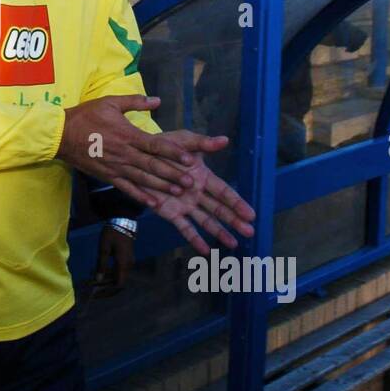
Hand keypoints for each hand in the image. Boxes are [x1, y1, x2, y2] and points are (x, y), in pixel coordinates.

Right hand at [60, 95, 218, 199]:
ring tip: (179, 193)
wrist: (60, 135)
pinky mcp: (107, 176)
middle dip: (174, 175)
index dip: (174, 153)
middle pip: (153, 166)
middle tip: (192, 183)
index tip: (189, 159)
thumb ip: (135, 101)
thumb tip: (158, 100)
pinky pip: (127, 188)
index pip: (156, 145)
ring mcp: (116, 167)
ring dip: (162, 187)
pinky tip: (153, 204)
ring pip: (143, 179)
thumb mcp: (110, 102)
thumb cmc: (86, 116)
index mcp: (128, 135)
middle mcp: (125, 154)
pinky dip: (140, 196)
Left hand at [96, 224, 133, 286]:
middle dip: (106, 286)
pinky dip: (110, 273)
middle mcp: (128, 265)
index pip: (119, 284)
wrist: (123, 221)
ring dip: (108, 279)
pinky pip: (120, 269)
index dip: (109, 291)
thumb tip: (98, 279)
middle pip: (119, 281)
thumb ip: (102, 265)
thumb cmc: (112, 234)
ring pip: (119, 275)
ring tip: (94, 280)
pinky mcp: (127, 257)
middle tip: (93, 287)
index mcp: (123, 264)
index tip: (98, 293)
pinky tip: (100, 271)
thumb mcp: (104, 249)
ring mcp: (129, 261)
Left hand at [135, 153, 255, 255]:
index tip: (250, 214)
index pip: (224, 192)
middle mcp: (197, 193)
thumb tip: (225, 139)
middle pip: (218, 209)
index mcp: (203, 177)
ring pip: (205, 221)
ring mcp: (185, 205)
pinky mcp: (171, 213)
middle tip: (249, 232)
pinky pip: (184, 228)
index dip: (237, 203)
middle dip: (234, 220)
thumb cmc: (164, 146)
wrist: (139, 156)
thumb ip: (202, 143)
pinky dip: (194, 239)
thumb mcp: (184, 141)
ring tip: (233, 243)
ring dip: (219, 232)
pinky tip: (205, 250)